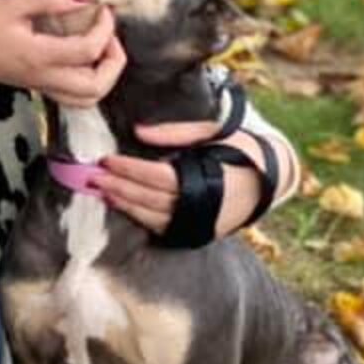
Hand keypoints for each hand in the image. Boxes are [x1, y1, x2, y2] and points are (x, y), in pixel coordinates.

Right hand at [0, 0, 126, 108]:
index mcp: (38, 56)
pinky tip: (87, 60)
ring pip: (88, 99)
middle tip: (109, 36)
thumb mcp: (14, 2)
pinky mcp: (41, 87)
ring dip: (105, 76)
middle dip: (114, 61)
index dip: (105, 29)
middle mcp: (44, 77)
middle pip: (95, 87)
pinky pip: (75, 98)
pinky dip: (92, 84)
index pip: (87, 51)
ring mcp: (43, 86)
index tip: (103, 10)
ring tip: (102, 50)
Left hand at [98, 121, 271, 237]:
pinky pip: (163, 228)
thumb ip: (177, 132)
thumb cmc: (241, 148)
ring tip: (103, 192)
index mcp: (206, 178)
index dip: (131, 170)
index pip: (158, 177)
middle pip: (150, 200)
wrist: (270, 179)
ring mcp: (200, 223)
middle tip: (93, 177)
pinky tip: (124, 206)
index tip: (107, 161)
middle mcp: (202, 206)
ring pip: (153, 218)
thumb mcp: (215, 131)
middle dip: (120, 188)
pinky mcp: (198, 232)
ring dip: (126, 205)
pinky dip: (141, 218)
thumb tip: (139, 132)